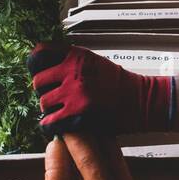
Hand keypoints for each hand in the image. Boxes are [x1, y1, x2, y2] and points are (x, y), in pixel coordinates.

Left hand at [28, 42, 173, 137]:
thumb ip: (72, 63)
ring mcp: (74, 93)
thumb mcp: (96, 62)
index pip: (41, 52)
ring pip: (44, 103)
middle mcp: (73, 72)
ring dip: (50, 110)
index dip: (35, 63)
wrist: (143, 101)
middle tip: (54, 98)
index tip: (38, 71)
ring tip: (62, 112)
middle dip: (44, 91)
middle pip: (38, 81)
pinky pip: (49, 122)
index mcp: (77, 57)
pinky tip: (59, 126)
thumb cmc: (121, 85)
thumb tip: (48, 68)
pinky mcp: (77, 114)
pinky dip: (51, 126)